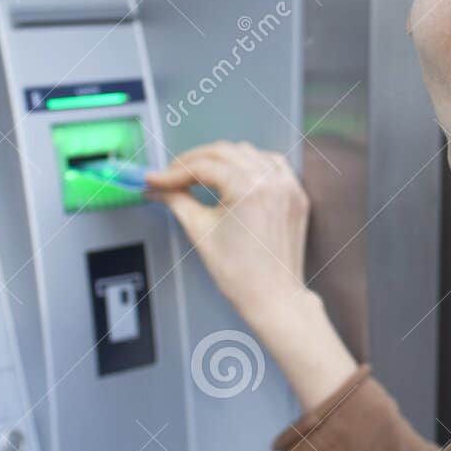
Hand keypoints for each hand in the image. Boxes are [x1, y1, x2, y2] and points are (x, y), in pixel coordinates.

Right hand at [146, 140, 356, 409]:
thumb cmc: (240, 274)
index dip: (174, 172)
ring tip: (198, 173)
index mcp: (249, 189)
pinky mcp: (296, 195)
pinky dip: (252, 163)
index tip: (155, 179)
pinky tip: (236, 172)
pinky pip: (273, 164)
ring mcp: (287, 186)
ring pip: (248, 153)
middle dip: (193, 161)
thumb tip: (157, 189)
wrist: (273, 298)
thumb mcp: (200, 232)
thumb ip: (177, 201)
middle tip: (170, 175)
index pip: (203, 167)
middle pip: (224, 152)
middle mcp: (272, 181)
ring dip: (221, 158)